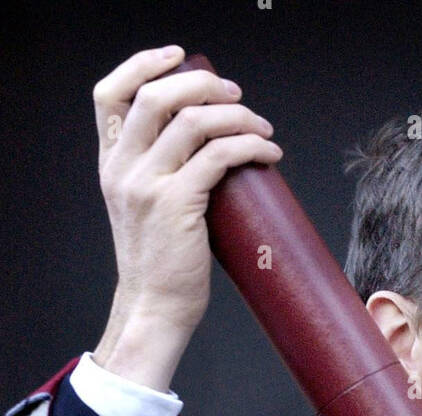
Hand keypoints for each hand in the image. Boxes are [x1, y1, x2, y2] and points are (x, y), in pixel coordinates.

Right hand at [90, 45, 282, 389]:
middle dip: (204, 85)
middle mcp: (123, 169)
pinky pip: (218, 156)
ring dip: (236, 115)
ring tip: (261, 129)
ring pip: (193, 121)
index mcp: (111, 164)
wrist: (155, 307)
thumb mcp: (143, 207)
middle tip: (236, 95)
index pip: (110, 94)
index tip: (180, 59)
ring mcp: (148, 185)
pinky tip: (267, 154)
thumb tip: (205, 141)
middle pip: (157, 96)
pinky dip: (248, 146)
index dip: (144, 65)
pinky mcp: (177, 204)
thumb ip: (156, 171)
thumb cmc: (161, 263)